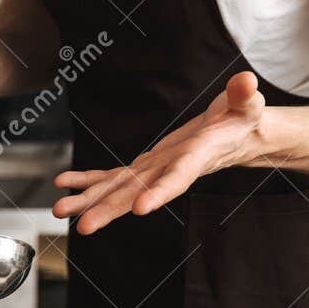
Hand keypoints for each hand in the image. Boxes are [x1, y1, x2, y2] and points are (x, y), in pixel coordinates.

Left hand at [53, 71, 265, 233]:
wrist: (235, 137)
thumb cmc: (243, 120)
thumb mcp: (248, 105)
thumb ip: (245, 96)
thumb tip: (246, 82)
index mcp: (197, 158)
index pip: (179, 177)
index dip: (160, 192)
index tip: (141, 209)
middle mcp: (171, 170)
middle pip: (139, 194)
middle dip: (111, 209)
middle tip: (85, 225)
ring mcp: (155, 170)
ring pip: (119, 190)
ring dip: (90, 200)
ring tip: (61, 210)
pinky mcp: (145, 165)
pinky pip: (113, 175)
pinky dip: (89, 180)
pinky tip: (66, 185)